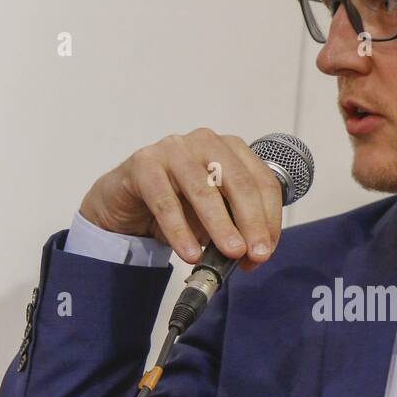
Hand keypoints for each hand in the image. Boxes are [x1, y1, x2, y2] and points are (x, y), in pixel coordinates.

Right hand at [78, 129, 282, 270]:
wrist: (127, 201)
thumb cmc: (178, 205)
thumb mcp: (215, 216)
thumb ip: (236, 229)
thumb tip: (255, 254)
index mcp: (231, 149)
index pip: (263, 182)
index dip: (269, 219)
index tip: (266, 250)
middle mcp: (206, 142)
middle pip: (239, 183)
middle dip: (252, 222)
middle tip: (257, 255)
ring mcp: (174, 149)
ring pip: (204, 190)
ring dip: (221, 226)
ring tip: (231, 253)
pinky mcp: (144, 164)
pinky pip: (165, 201)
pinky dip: (180, 231)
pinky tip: (190, 254)